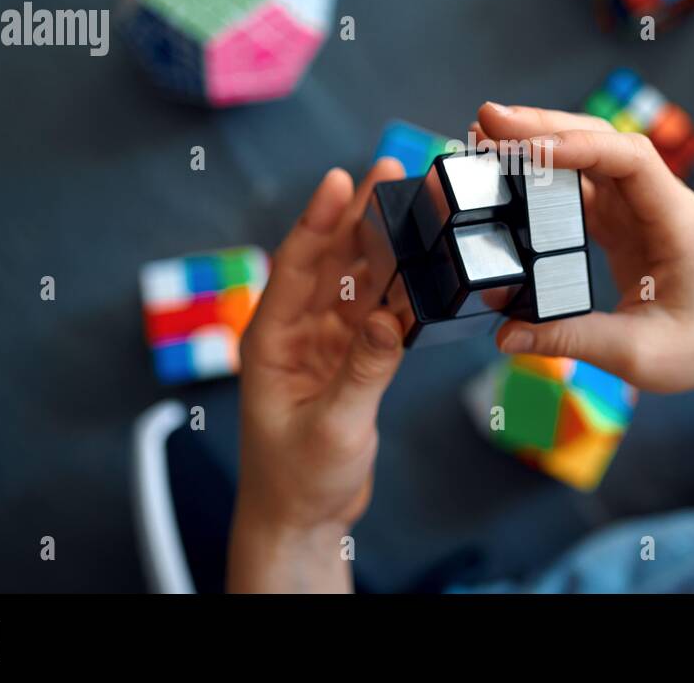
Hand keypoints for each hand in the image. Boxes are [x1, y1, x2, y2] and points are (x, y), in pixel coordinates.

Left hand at [228, 159, 405, 592]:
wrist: (301, 520)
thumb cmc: (297, 480)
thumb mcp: (331, 427)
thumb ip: (362, 372)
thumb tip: (390, 319)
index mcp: (271, 340)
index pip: (296, 266)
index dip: (319, 220)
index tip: (341, 178)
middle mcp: (296, 332)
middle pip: (331, 260)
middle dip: (359, 216)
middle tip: (392, 171)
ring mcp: (325, 344)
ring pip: (358, 282)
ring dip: (384, 246)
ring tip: (413, 206)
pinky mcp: (351, 360)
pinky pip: (379, 314)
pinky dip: (400, 291)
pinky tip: (422, 265)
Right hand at [476, 102, 693, 394]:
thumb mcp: (641, 354)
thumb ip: (574, 339)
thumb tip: (507, 334)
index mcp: (677, 221)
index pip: (632, 160)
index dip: (580, 146)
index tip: (528, 148)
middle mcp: (657, 202)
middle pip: (602, 142)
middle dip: (545, 127)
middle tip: (488, 120)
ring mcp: (639, 208)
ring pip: (588, 156)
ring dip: (540, 142)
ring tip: (485, 136)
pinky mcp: (622, 222)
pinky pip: (581, 186)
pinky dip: (544, 175)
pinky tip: (508, 171)